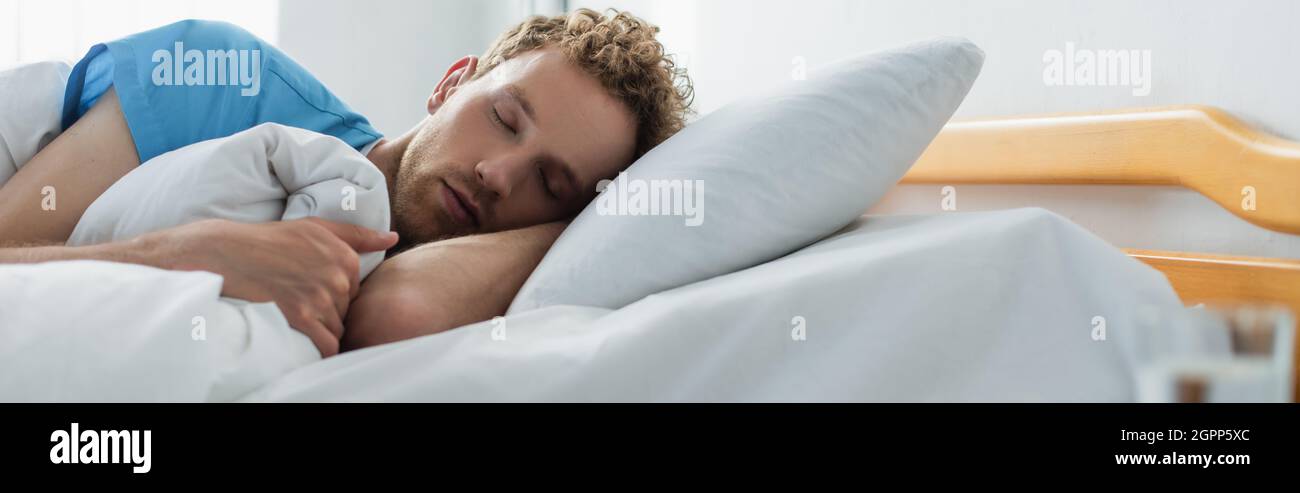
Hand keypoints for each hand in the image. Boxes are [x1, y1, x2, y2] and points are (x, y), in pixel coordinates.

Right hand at [137, 218, 397, 356]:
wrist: (229, 253)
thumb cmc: (271, 239)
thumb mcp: (316, 228)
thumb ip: (357, 235)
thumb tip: (392, 237)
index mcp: (345, 257)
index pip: (356, 290)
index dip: (336, 295)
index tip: (315, 291)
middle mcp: (338, 278)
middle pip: (346, 311)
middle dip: (329, 312)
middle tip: (303, 305)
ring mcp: (320, 298)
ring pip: (337, 328)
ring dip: (322, 330)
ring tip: (301, 322)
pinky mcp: (302, 317)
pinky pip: (327, 345)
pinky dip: (322, 349)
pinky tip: (309, 343)